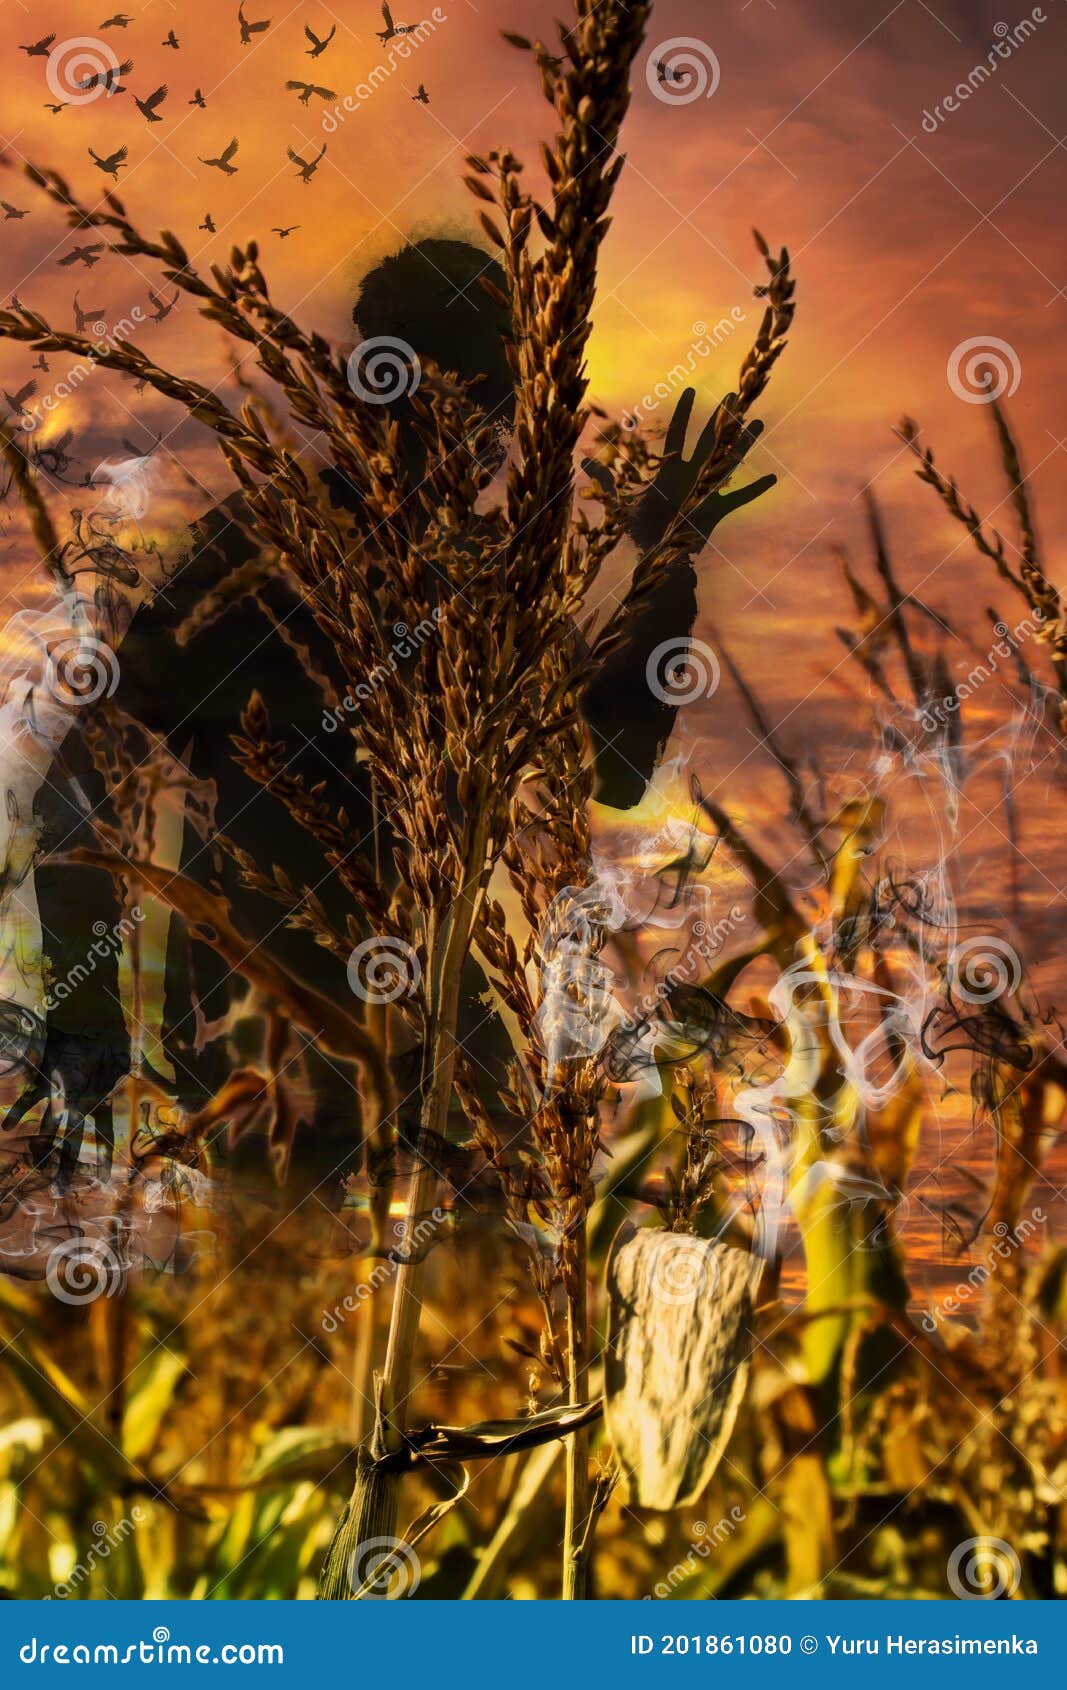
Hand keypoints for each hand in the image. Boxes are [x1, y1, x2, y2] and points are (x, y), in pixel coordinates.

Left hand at [585, 387, 775, 554]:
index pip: (676, 435)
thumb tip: (581, 459)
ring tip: (759, 423)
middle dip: (720, 419)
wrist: (655, 558)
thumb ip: (606, 479)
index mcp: (668, 471)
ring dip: (743, 444)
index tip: (690, 389)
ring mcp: (704, 491)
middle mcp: (689, 476)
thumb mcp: (619, 502)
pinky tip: (772, 477)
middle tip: (734, 396)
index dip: (683, 413)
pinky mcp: (714, 510)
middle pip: (707, 441)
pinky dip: (753, 489)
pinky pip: (738, 498)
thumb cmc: (637, 531)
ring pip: (727, 462)